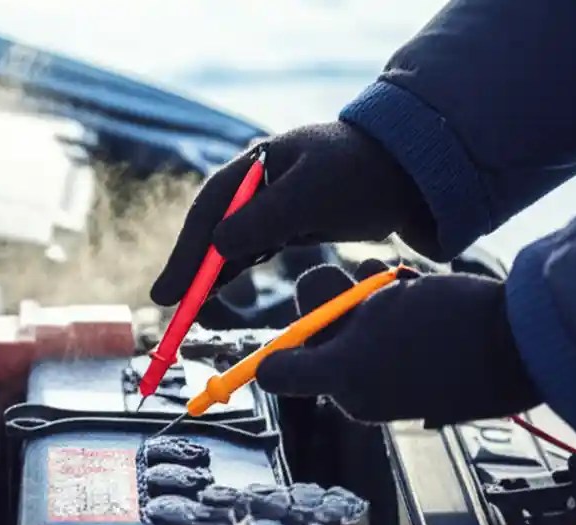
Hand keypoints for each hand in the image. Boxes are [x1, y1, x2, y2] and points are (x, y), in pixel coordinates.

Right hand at [150, 122, 434, 305]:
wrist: (409, 173)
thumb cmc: (363, 174)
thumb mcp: (314, 192)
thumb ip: (266, 218)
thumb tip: (217, 247)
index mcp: (254, 166)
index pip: (209, 211)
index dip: (186, 252)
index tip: (170, 289)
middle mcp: (253, 184)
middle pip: (209, 228)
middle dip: (188, 267)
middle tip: (166, 305)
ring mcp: (267, 204)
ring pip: (225, 243)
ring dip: (204, 273)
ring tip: (183, 307)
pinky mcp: (285, 224)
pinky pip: (247, 251)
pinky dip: (228, 272)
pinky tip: (213, 292)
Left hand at [256, 261, 540, 425]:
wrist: (518, 336)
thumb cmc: (431, 346)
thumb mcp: (351, 364)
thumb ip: (302, 371)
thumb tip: (260, 374)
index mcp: (350, 391)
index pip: (297, 357)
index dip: (297, 330)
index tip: (316, 308)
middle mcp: (373, 378)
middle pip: (327, 326)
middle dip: (335, 294)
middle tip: (354, 282)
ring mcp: (404, 355)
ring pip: (361, 306)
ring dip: (367, 283)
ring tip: (387, 274)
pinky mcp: (433, 332)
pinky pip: (397, 302)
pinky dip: (398, 284)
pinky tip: (411, 277)